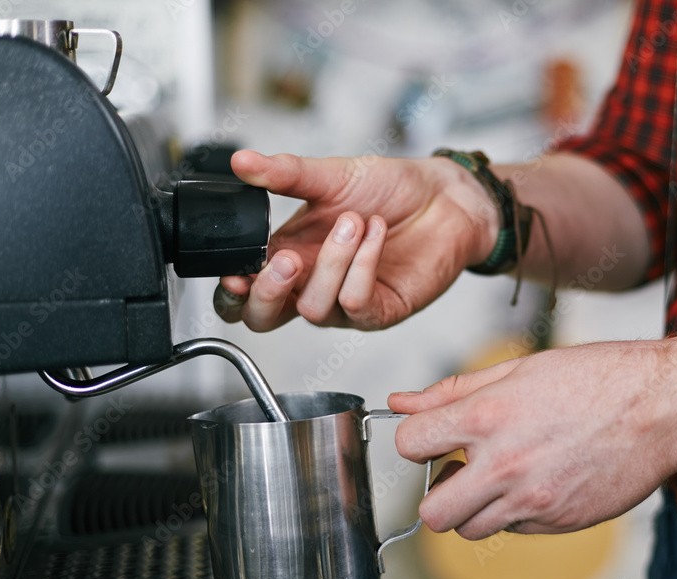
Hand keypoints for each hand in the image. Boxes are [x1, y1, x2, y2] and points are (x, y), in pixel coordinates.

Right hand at [216, 150, 496, 330]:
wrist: (443, 196)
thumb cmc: (389, 190)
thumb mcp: (331, 175)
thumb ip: (284, 173)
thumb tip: (241, 162)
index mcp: (289, 255)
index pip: (244, 292)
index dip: (232, 293)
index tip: (235, 272)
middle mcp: (312, 285)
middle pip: (265, 319)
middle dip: (267, 294)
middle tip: (287, 259)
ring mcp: (345, 303)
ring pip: (313, 308)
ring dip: (331, 262)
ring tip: (355, 220)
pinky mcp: (381, 310)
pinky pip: (356, 302)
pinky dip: (362, 266)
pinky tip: (375, 235)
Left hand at [388, 341, 676, 539]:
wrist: (662, 407)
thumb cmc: (596, 379)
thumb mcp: (518, 369)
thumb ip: (452, 391)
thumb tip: (401, 402)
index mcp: (487, 417)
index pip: (407, 445)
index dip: (415, 441)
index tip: (431, 438)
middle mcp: (504, 466)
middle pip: (431, 512)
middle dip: (437, 494)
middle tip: (458, 471)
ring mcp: (533, 500)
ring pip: (469, 529)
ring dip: (473, 507)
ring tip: (501, 474)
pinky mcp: (559, 521)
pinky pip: (514, 529)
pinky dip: (514, 512)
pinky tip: (537, 480)